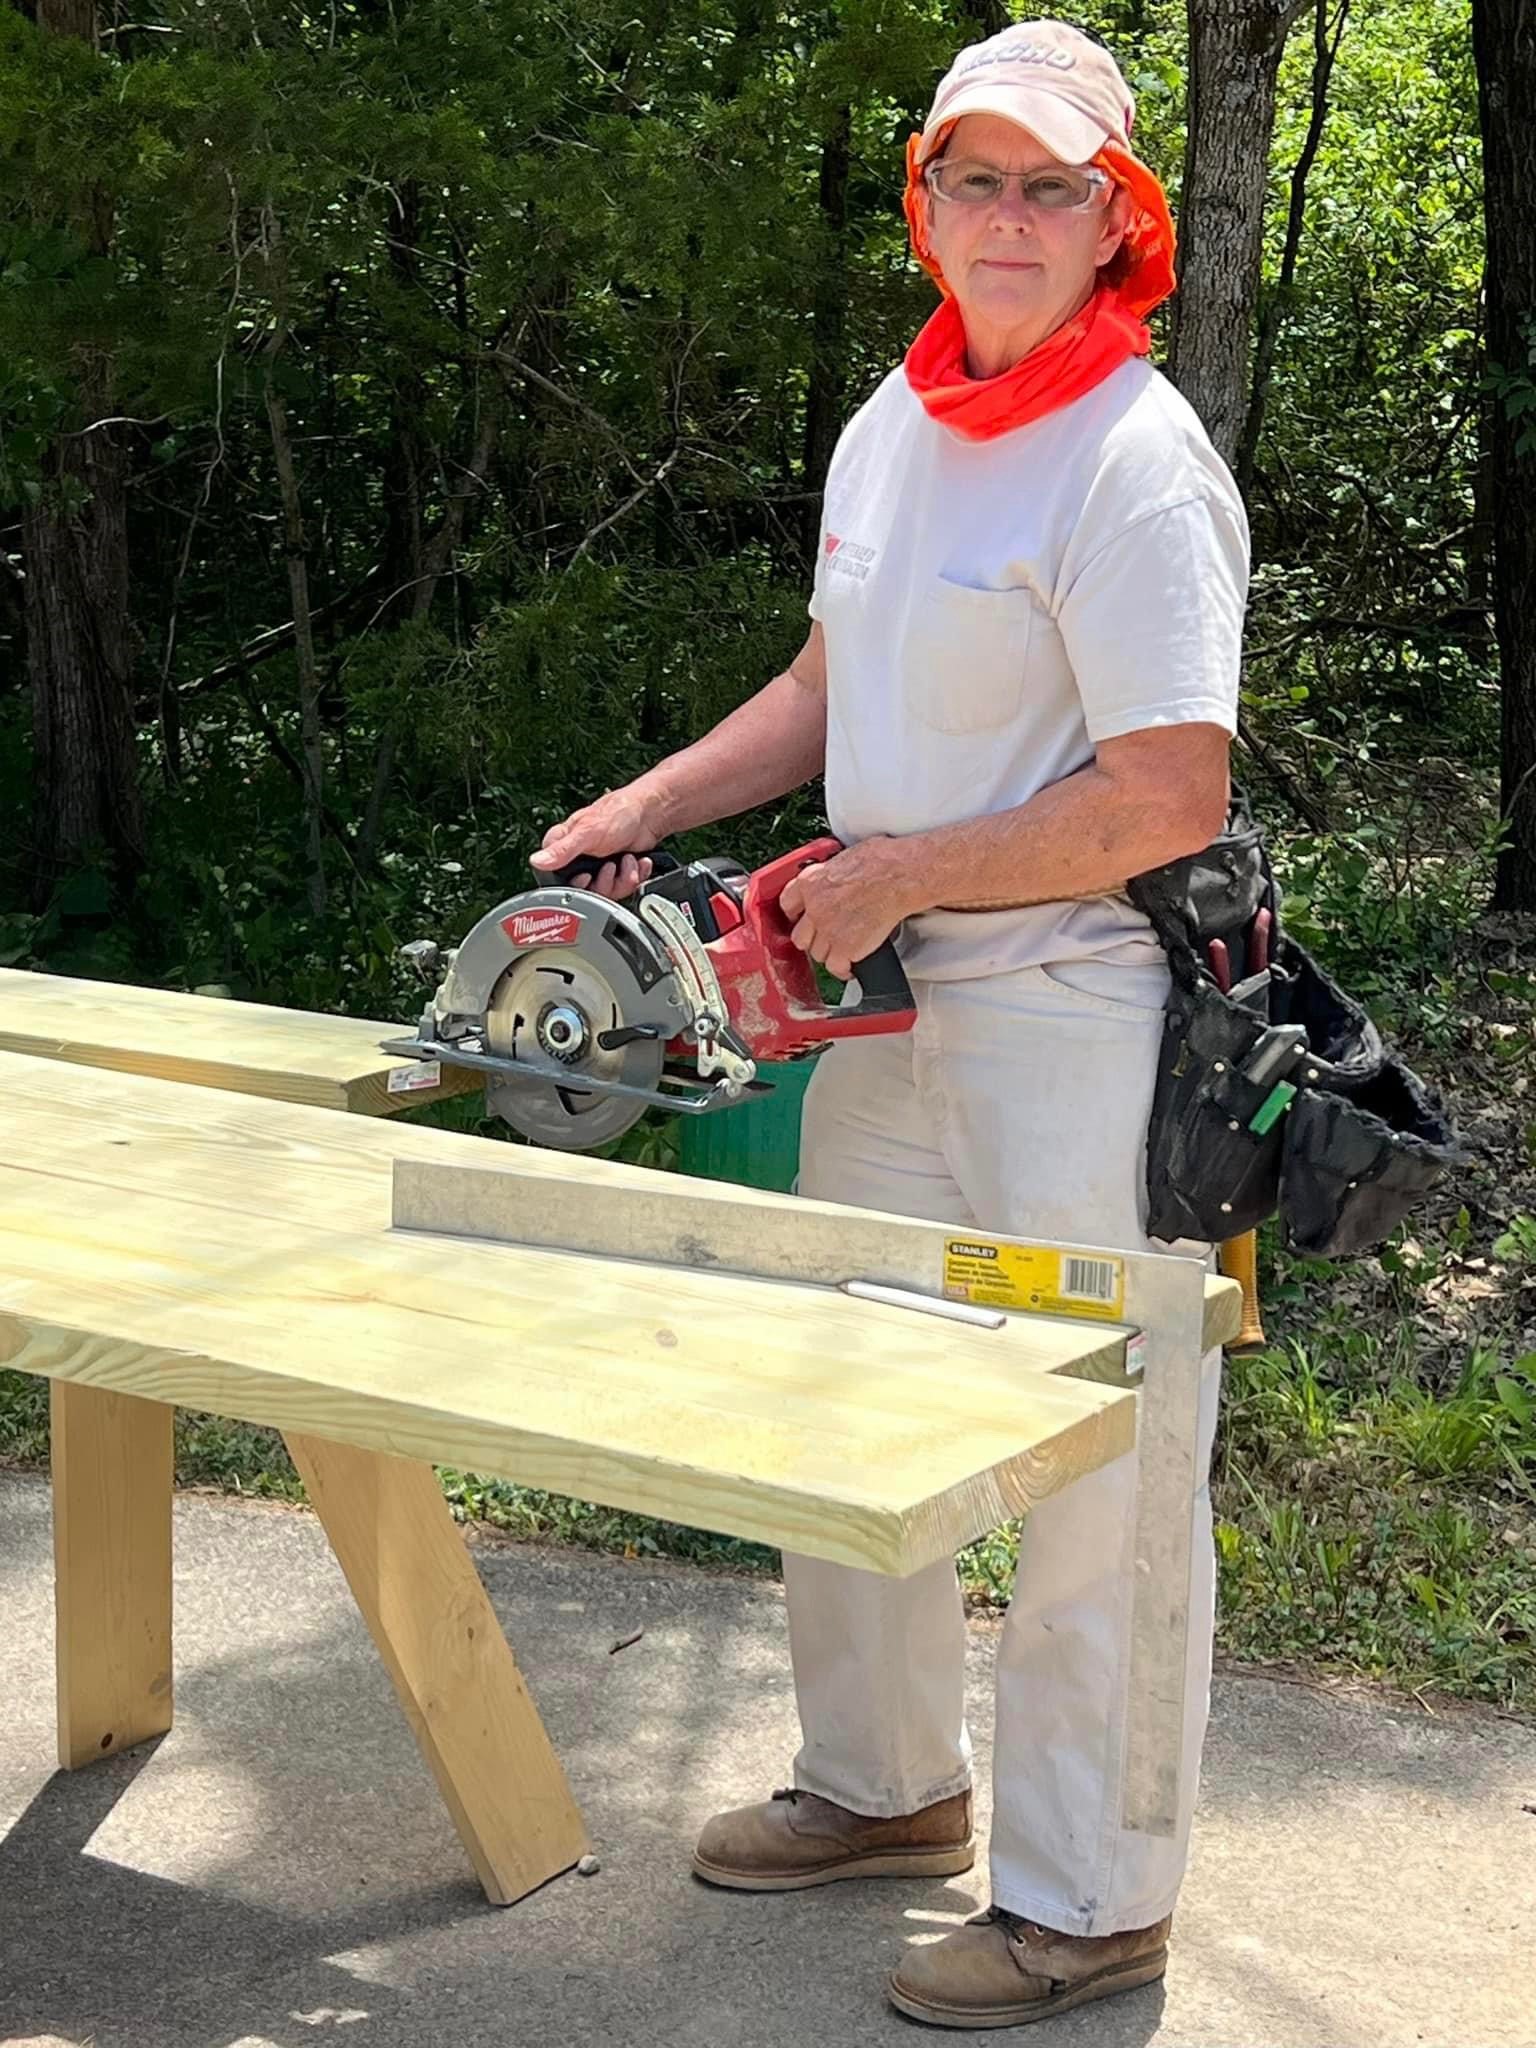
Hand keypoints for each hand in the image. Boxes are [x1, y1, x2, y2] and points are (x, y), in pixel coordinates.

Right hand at [529, 785, 664, 898]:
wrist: (649, 813)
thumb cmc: (617, 812)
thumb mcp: (586, 832)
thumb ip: (562, 850)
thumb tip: (537, 861)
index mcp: (563, 847)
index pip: (556, 880)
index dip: (575, 885)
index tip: (587, 877)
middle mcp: (579, 860)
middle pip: (586, 891)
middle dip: (605, 882)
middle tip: (610, 867)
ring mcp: (599, 868)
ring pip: (607, 892)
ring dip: (622, 878)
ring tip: (626, 860)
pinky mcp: (617, 873)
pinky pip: (624, 888)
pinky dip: (634, 876)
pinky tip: (636, 862)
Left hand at [778, 838, 912, 981]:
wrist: (901, 876)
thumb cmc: (883, 861)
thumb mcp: (844, 857)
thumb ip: (832, 875)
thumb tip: (837, 878)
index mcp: (811, 882)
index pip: (787, 903)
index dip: (796, 914)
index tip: (802, 918)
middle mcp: (815, 907)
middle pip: (800, 936)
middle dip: (812, 938)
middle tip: (825, 937)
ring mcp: (828, 930)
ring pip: (817, 954)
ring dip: (829, 953)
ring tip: (842, 950)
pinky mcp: (846, 947)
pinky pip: (836, 967)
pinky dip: (844, 969)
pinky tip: (850, 966)